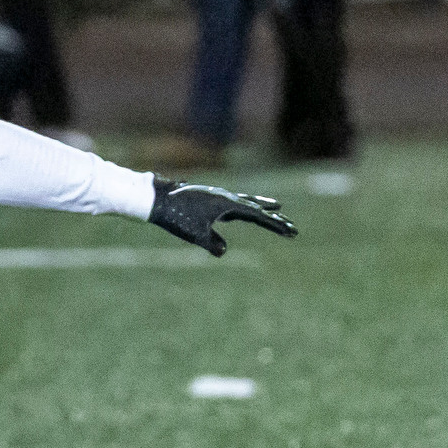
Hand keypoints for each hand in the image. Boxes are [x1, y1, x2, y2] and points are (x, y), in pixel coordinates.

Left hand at [149, 179, 297, 256]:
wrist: (156, 198)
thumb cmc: (176, 217)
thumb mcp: (195, 234)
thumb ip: (212, 243)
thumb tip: (223, 252)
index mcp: (227, 204)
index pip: (257, 216)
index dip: (275, 225)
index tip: (290, 232)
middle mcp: (225, 197)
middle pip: (255, 207)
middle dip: (273, 218)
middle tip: (291, 227)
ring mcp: (217, 196)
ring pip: (245, 200)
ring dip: (260, 205)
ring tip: (276, 205)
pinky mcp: (208, 197)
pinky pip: (231, 201)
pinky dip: (243, 205)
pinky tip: (243, 207)